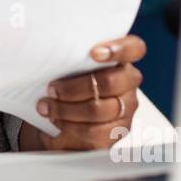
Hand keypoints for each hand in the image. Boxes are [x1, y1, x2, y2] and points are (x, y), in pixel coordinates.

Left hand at [21, 34, 146, 150]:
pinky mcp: (117, 131)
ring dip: (65, 109)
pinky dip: (69, 125)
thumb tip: (51, 52)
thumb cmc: (67, 84)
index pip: (134, 48)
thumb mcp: (69, 67)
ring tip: (46, 106)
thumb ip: (71, 59)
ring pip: (98, 109)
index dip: (118, 49)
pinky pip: (93, 131)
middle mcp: (129, 81)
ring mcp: (127, 107)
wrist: (62, 118)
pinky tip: (56, 120)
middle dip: (73, 88)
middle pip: (109, 82)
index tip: (94, 53)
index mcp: (121, 58)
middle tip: (51, 89)